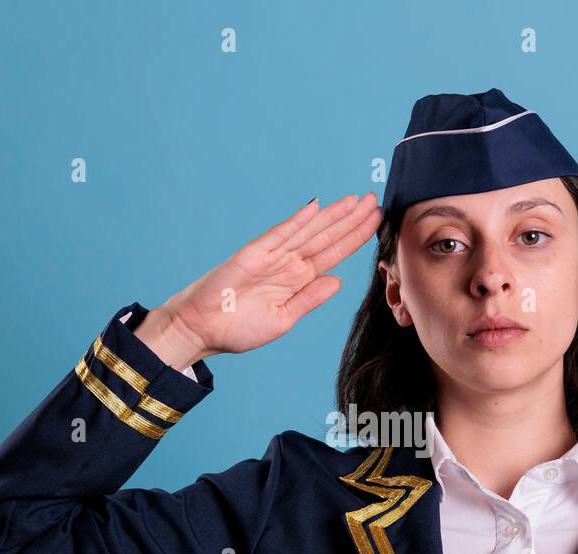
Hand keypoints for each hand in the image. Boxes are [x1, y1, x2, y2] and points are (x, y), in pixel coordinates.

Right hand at [138, 192, 380, 367]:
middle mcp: (288, 264)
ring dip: (332, 216)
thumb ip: (309, 299)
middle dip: (351, 220)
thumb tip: (337, 281)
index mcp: (297, 281)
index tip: (376, 223)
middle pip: (326, 238)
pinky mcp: (252, 254)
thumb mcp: (283, 319)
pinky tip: (316, 208)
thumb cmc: (237, 328)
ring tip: (355, 200)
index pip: (333, 254)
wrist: (202, 330)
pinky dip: (297, 221)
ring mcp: (271, 256)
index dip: (354, 238)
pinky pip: (278, 235)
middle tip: (373, 201)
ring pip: (308, 232)